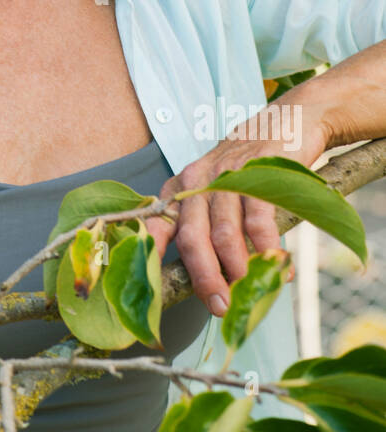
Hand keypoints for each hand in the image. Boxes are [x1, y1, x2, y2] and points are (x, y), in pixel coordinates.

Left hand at [143, 99, 326, 317]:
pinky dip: (268, 251)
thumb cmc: (242, 170)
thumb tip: (206, 284)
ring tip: (248, 293)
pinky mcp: (258, 175)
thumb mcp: (212, 190)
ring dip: (236, 270)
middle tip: (219, 307)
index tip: (149, 289)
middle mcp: (196, 181)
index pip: (155, 223)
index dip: (149, 256)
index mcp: (179, 188)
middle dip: (204, 278)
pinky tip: (278, 269)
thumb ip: (205, 228)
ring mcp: (226, 177)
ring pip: (224, 234)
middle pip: (191, 238)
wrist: (282, 124)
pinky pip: (259, 222)